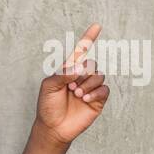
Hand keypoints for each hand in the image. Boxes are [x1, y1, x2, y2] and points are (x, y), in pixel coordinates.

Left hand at [37, 22, 109, 144]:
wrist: (54, 128)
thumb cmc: (48, 106)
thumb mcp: (48, 86)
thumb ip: (62, 74)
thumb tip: (80, 68)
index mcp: (69, 69)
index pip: (81, 51)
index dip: (89, 38)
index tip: (97, 26)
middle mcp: (81, 77)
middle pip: (92, 64)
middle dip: (83, 74)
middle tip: (71, 87)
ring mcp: (90, 88)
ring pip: (99, 76)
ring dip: (88, 84)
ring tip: (77, 95)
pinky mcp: (98, 100)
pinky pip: (105, 90)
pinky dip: (96, 92)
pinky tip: (86, 99)